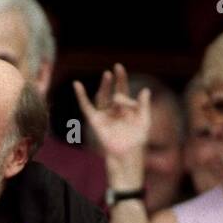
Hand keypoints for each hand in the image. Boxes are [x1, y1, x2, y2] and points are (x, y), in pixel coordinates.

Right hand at [72, 63, 150, 181]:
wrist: (127, 154)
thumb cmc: (137, 140)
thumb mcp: (144, 121)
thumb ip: (144, 106)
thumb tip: (146, 89)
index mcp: (125, 109)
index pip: (122, 90)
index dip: (121, 79)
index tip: (119, 67)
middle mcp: (113, 110)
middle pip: (112, 91)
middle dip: (114, 81)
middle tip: (114, 69)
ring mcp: (104, 115)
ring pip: (101, 97)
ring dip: (104, 86)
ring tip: (107, 75)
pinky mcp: (94, 120)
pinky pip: (86, 106)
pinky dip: (81, 96)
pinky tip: (77, 85)